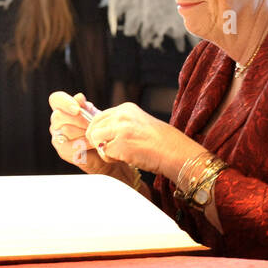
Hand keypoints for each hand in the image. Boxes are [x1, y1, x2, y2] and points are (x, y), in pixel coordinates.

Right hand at [48, 90, 109, 174]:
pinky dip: (83, 144)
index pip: (56, 99)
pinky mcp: (62, 150)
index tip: (77, 109)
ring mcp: (58, 136)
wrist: (107, 149)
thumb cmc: (99, 128)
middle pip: (58, 115)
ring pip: (65, 130)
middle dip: (78, 120)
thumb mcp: (95, 115)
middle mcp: (57, 121)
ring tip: (95, 133)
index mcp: (64, 108)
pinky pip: (69, 146)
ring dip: (84, 132)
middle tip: (91, 124)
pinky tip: (92, 143)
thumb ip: (86, 107)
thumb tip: (78, 97)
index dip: (64, 102)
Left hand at [85, 102, 200, 177]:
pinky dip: (111, 158)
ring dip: (104, 149)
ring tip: (119, 154)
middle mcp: (122, 114)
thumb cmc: (159, 142)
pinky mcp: (121, 143)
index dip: (99, 131)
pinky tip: (126, 158)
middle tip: (110, 150)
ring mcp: (121, 128)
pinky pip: (103, 152)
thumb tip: (99, 132)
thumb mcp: (138, 124)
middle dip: (97, 140)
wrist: (174, 151)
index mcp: (126, 108)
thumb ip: (120, 124)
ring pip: (95, 138)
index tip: (105, 141)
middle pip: (93, 126)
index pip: (99, 117)